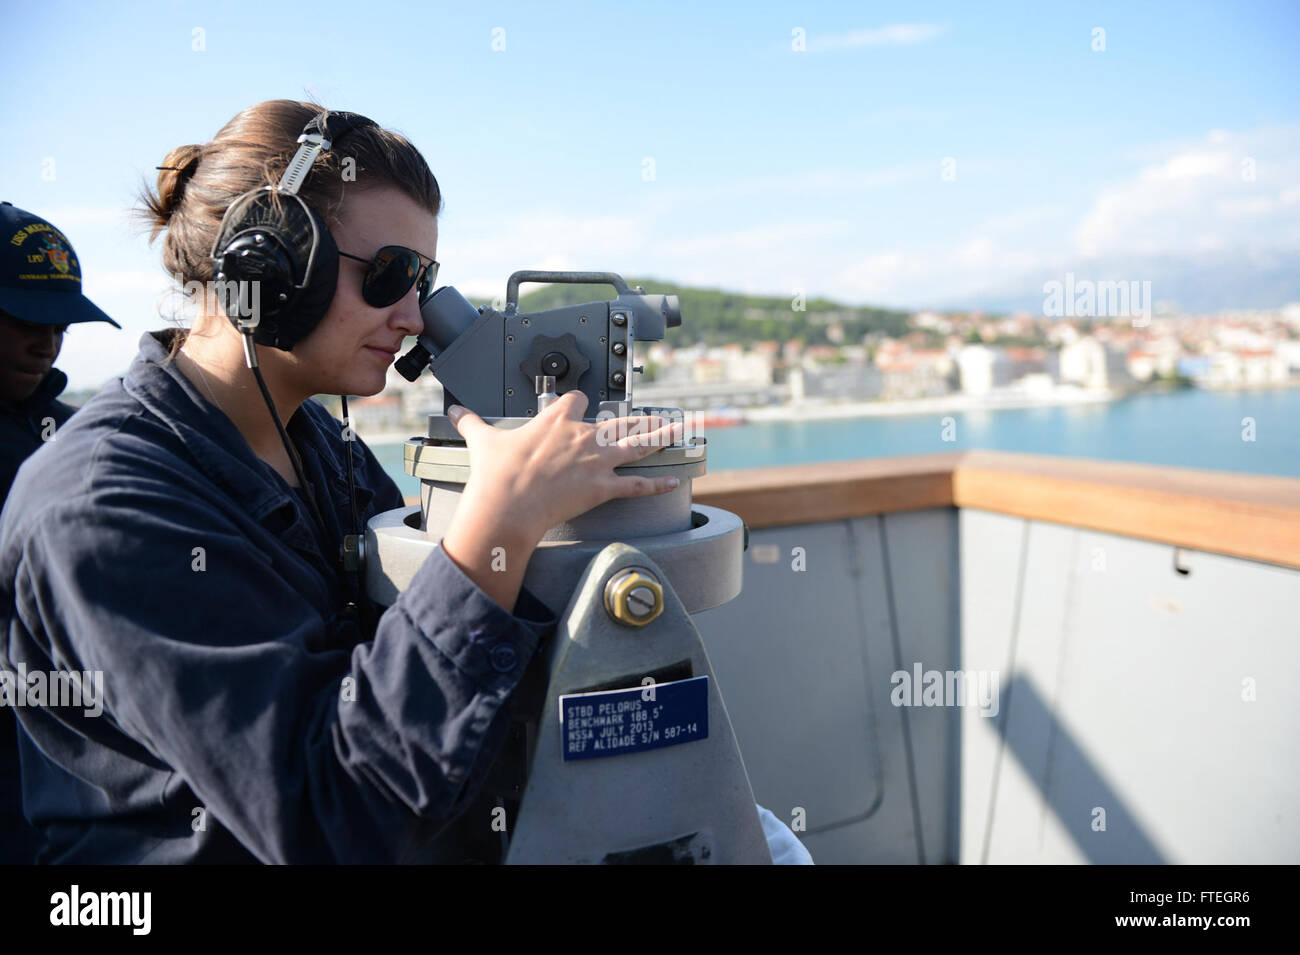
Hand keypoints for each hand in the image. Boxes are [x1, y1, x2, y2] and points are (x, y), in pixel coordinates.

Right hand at [437, 392, 681, 613]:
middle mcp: (582, 436)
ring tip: (677, 430)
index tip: (582, 404)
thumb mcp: (482, 441)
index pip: (576, 401)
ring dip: (659, 437)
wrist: (506, 506)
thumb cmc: (497, 475)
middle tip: (655, 415)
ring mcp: (596, 461)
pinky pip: (637, 485)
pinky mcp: (604, 488)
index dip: (580, 403)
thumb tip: (454, 410)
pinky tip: (673, 480)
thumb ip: (471, 423)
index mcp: (556, 421)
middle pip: (619, 420)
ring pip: (637, 444)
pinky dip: (657, 484)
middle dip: (638, 418)